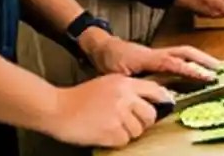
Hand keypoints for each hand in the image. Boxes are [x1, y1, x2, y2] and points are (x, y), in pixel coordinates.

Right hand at [42, 74, 173, 146]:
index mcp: (125, 83)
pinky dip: (117, 141)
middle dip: (144, 122)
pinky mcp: (111, 131)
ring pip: (138, 130)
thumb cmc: (80, 97)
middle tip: (132, 123)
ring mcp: (118, 114)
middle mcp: (125, 97)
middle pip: (150, 114)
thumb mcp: (108, 83)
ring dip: (128, 132)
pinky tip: (104, 133)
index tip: (166, 105)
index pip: (155, 90)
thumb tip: (148, 100)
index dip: (163, 99)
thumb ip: (128, 89)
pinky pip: (124, 140)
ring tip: (112, 127)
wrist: (57, 108)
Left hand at [83, 32, 219, 81]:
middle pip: (185, 51)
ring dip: (200, 58)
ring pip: (183, 51)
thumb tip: (159, 92)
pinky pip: (178, 55)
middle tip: (218, 69)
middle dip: (202, 60)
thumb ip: (139, 82)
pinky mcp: (157, 55)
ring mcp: (158, 52)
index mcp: (148, 58)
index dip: (190, 70)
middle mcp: (156, 52)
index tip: (206, 76)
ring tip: (214, 67)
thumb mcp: (119, 75)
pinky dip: (191, 59)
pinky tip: (197, 67)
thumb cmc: (108, 60)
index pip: (174, 63)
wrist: (102, 47)